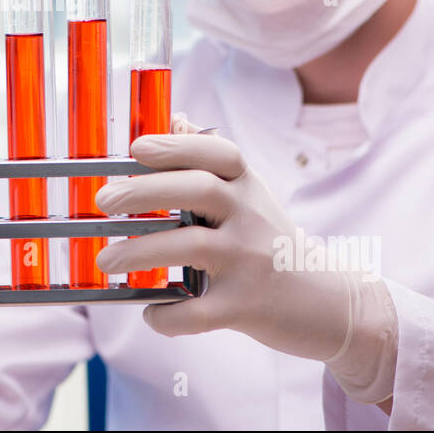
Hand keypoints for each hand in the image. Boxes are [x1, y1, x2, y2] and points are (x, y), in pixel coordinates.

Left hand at [93, 116, 397, 401]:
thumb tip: (175, 118)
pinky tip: (150, 310)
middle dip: (145, 191)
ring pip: (191, 247)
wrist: (329, 301)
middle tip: (104, 200)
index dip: (177, 146)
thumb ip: (210, 161)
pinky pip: (198, 311)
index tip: (137, 148)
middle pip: (199, 190)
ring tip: (105, 259)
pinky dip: (168, 314)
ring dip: (140, 252)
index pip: (217, 152)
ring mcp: (250, 261)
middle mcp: (251, 217)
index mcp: (247, 186)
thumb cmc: (273, 242)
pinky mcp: (246, 307)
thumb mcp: (250, 194)